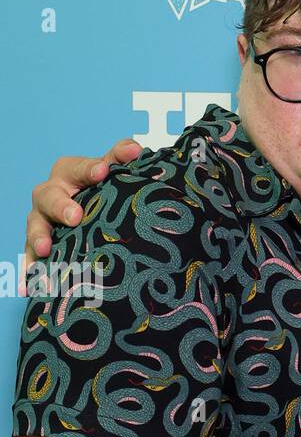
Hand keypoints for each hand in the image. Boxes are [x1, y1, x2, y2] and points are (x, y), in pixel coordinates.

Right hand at [26, 139, 142, 261]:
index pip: (77, 167)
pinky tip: (29, 286)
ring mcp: (42, 220)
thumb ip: (121, 156)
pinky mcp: (40, 245)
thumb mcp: (112, 169)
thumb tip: (134, 150)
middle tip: (75, 216)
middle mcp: (51, 194)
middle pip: (48, 197)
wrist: (93, 207)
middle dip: (60, 206)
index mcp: (69, 172)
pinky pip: (31, 258)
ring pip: (34, 227)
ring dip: (38, 238)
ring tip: (46, 250)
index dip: (88, 169)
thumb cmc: (102, 185)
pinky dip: (30, 271)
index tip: (102, 172)